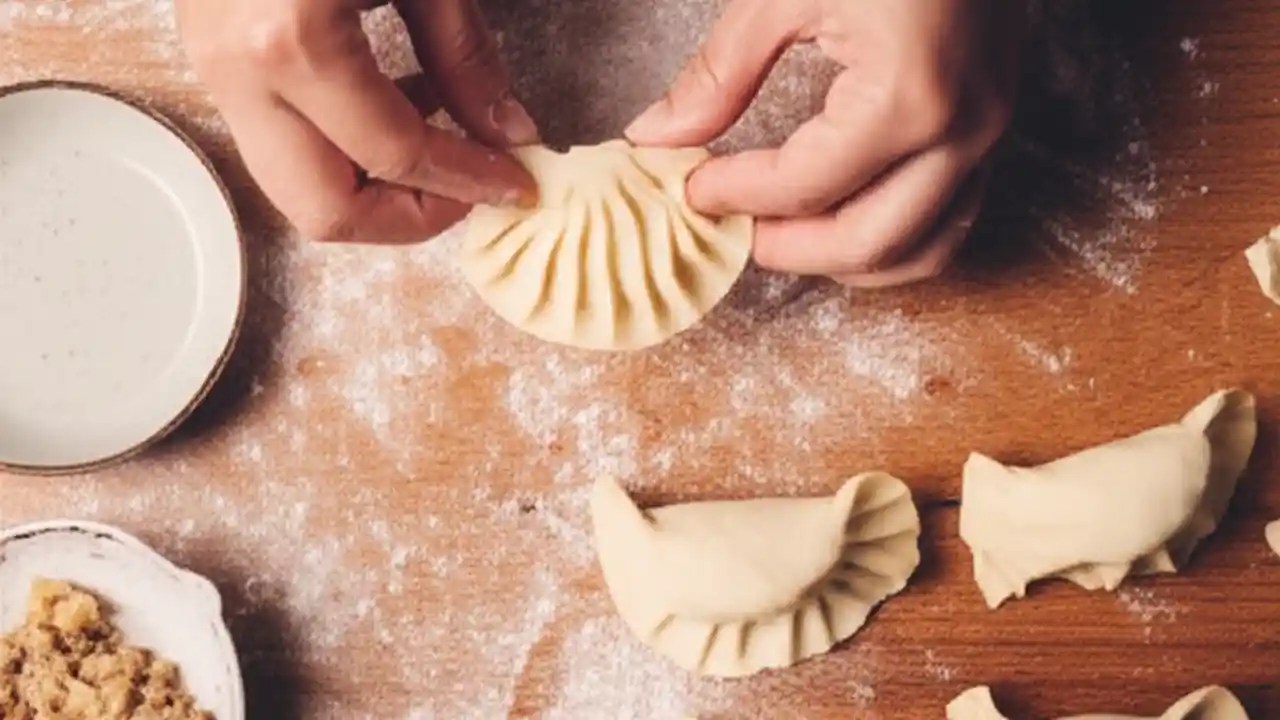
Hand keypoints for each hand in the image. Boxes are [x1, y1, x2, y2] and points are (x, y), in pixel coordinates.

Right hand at [177, 0, 538, 243]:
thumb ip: (466, 55)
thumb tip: (507, 131)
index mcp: (294, 42)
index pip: (397, 157)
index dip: (470, 182)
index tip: (517, 184)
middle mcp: (239, 69)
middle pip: (324, 210)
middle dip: (408, 219)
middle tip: (469, 191)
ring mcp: (214, 66)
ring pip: (293, 186)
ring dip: (373, 189)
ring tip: (441, 147)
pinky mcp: (212, 54)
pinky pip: (279, 140)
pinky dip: (340, 148)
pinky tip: (394, 105)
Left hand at [626, 0, 1023, 286]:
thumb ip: (719, 73)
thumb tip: (657, 135)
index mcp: (908, 99)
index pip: (802, 187)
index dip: (734, 195)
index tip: (688, 186)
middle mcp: (961, 133)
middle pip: (866, 244)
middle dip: (787, 250)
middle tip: (731, 230)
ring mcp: (989, 134)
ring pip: (922, 250)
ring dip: (846, 259)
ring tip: (783, 233)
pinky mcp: (994, 124)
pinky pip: (950, 217)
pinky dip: (893, 235)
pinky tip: (840, 216)